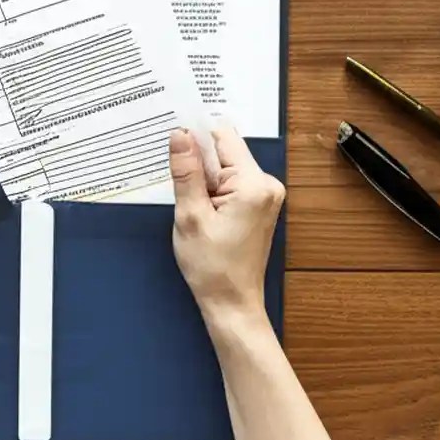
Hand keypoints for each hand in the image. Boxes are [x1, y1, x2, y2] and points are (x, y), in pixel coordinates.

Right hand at [168, 127, 284, 319]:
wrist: (232, 304)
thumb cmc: (212, 268)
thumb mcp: (191, 216)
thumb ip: (186, 172)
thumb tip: (179, 134)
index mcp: (254, 184)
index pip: (223, 138)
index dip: (195, 138)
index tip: (173, 147)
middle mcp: (267, 184)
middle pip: (225, 152)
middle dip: (198, 163)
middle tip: (179, 188)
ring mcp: (265, 196)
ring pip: (226, 169)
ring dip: (203, 180)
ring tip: (190, 206)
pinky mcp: (259, 206)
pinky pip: (231, 184)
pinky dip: (212, 191)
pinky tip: (200, 211)